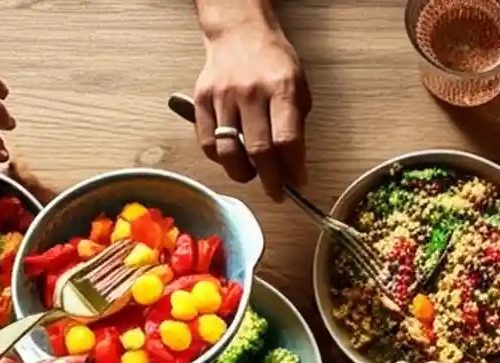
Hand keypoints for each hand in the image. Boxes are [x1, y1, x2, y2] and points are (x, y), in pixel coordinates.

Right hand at [193, 20, 310, 199]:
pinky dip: (220, 158)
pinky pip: (207, 143)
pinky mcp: (201, 100)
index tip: (297, 183)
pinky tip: (232, 157)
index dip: (293, 169)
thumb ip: (295, 124)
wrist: (239, 33)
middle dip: (271, 180)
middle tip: (277, 193)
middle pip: (259, 151)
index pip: (287, 140)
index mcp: (282, 88)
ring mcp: (223, 97)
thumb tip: (293, 164)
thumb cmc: (272, 62)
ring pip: (229, 152)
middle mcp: (251, 93)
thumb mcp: (298, 86)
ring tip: (252, 174)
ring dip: (243, 173)